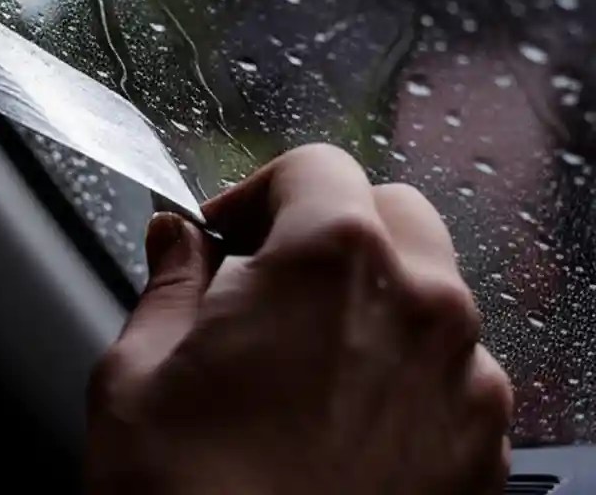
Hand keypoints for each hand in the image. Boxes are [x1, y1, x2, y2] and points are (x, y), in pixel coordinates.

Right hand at [86, 144, 511, 494]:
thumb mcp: (137, 374)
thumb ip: (168, 283)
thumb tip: (175, 241)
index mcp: (329, 263)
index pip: (315, 167)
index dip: (256, 193)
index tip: (225, 237)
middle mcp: (420, 308)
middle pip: (391, 214)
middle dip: (328, 231)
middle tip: (265, 285)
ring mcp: (465, 384)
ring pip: (432, 294)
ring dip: (373, 302)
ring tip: (303, 364)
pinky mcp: (483, 453)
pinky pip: (453, 376)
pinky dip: (406, 374)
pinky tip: (341, 425)